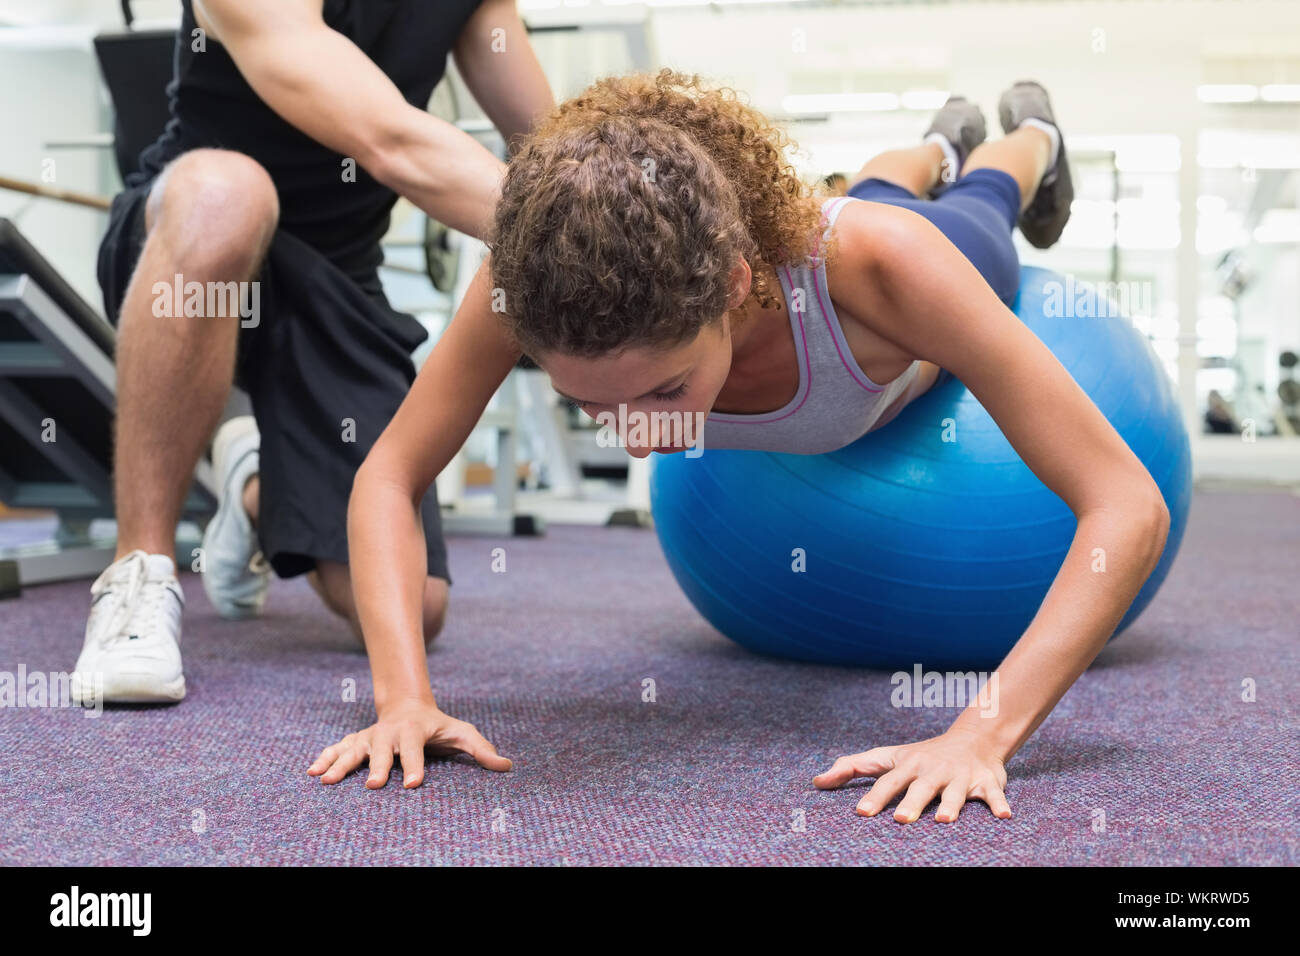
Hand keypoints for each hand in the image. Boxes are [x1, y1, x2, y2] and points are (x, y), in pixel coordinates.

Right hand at [308, 698, 511, 788]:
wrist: (408, 705)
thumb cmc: (438, 726)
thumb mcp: (462, 733)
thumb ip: (482, 750)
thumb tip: (507, 767)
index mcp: (415, 730)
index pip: (416, 749)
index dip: (415, 765)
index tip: (414, 784)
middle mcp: (390, 732)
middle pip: (382, 749)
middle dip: (378, 766)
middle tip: (373, 785)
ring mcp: (371, 736)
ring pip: (354, 748)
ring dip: (340, 763)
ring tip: (325, 780)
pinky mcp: (357, 741)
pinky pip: (338, 749)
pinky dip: (325, 758)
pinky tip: (312, 772)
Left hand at [813, 727, 1010, 822]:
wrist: (973, 738)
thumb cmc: (921, 755)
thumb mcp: (887, 757)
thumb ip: (853, 768)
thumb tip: (816, 781)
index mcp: (908, 766)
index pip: (888, 782)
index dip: (874, 797)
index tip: (860, 813)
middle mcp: (933, 771)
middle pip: (920, 788)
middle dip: (912, 803)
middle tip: (901, 819)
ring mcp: (960, 776)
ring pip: (955, 792)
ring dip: (951, 804)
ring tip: (944, 820)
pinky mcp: (987, 782)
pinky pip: (994, 794)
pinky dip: (999, 803)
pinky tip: (1004, 816)